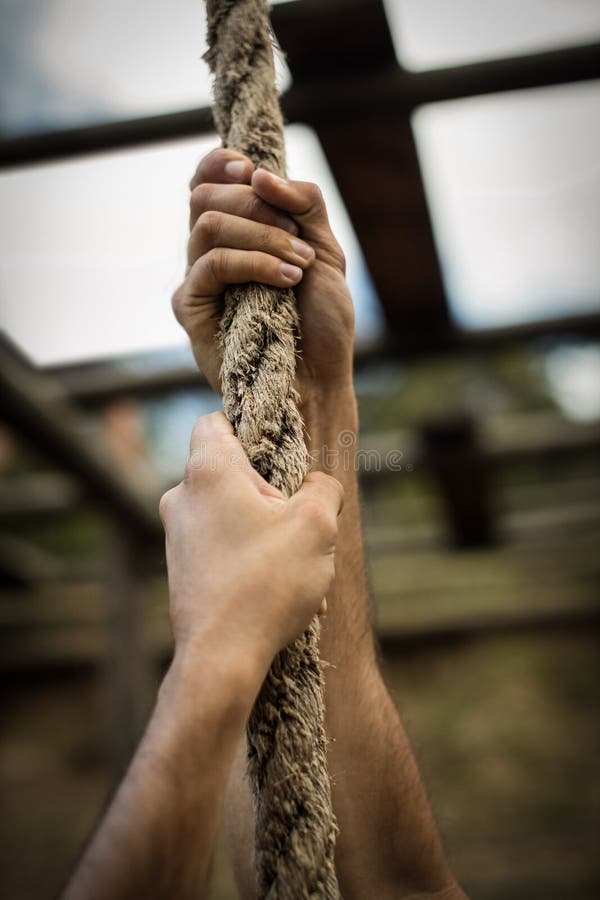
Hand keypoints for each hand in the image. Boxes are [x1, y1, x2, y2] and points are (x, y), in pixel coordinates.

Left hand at [159, 412, 343, 670]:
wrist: (221, 657)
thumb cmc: (266, 585)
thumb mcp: (316, 525)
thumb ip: (323, 487)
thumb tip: (319, 484)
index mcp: (208, 472)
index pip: (216, 421)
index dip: (250, 429)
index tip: (280, 455)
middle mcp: (181, 497)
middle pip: (229, 470)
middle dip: (268, 490)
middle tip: (298, 520)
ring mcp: (176, 535)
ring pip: (227, 510)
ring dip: (262, 527)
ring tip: (292, 563)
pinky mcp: (180, 567)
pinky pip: (220, 543)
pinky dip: (247, 554)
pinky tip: (273, 587)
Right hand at [172, 149, 354, 408]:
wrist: (319, 379)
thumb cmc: (322, 321)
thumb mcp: (326, 249)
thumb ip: (303, 202)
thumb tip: (258, 174)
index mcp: (236, 233)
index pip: (207, 181)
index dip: (223, 164)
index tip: (254, 172)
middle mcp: (209, 252)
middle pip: (204, 196)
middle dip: (257, 204)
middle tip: (297, 237)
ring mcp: (197, 280)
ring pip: (207, 224)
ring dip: (263, 235)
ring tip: (301, 264)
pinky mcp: (192, 309)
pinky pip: (211, 265)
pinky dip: (255, 262)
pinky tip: (287, 279)